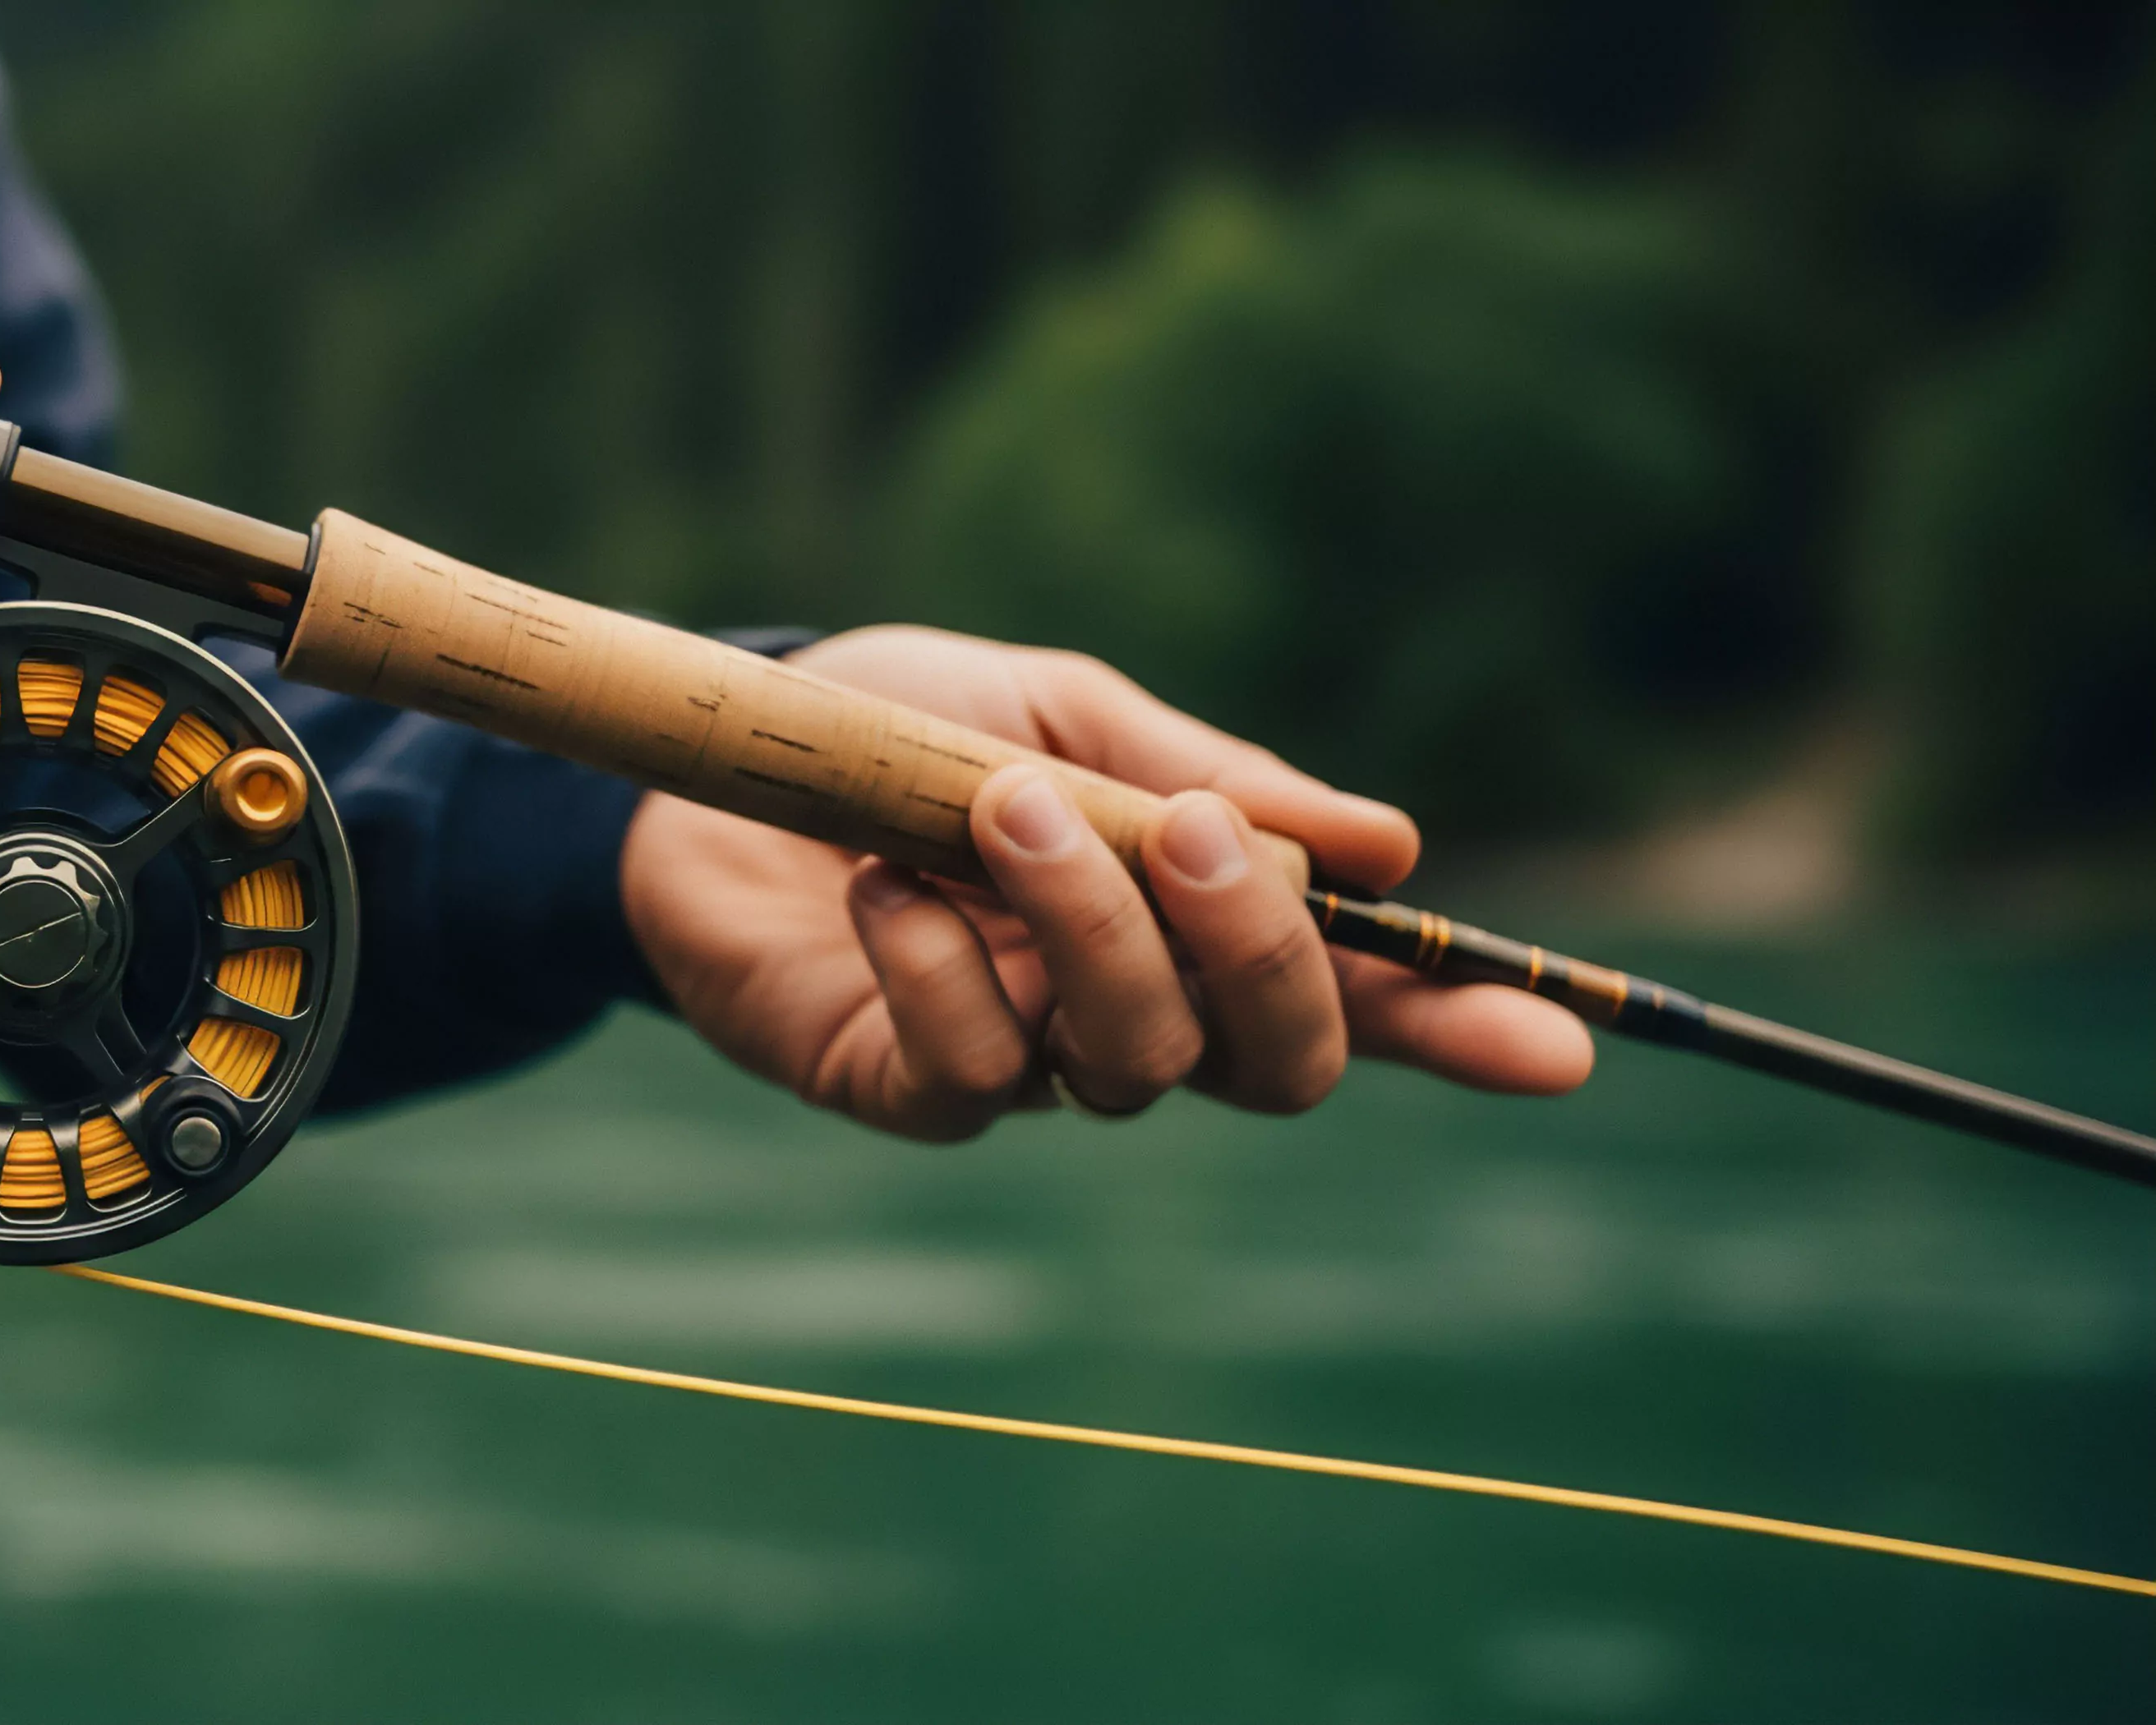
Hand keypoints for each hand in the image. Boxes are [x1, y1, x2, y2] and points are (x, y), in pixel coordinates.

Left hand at [618, 625, 1594, 1140]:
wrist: (704, 750)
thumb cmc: (895, 723)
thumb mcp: (1060, 709)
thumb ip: (1203, 776)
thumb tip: (1388, 850)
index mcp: (1190, 916)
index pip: (1354, 995)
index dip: (1458, 1026)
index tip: (1556, 1044)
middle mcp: (1129, 1009)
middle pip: (1272, 1060)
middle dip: (1256, 949)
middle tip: (1184, 830)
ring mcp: (1022, 1059)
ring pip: (1130, 1056)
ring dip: (1083, 922)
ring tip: (997, 805)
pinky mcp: (904, 1087)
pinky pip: (973, 1072)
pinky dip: (943, 966)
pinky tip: (883, 882)